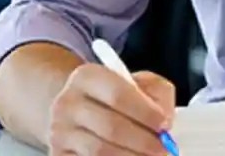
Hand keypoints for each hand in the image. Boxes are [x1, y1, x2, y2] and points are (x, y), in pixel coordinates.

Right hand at [46, 65, 175, 155]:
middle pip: (111, 127)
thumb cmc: (116, 97)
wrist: (79, 113)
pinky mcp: (59, 155)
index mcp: (87, 77)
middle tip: (166, 149)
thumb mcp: (139, 83)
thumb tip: (165, 122)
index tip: (165, 125)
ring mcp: (59, 132)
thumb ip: (158, 94)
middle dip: (144, 142)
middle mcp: (67, 103)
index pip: (118, 95)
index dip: (145, 113)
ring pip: (100, 151)